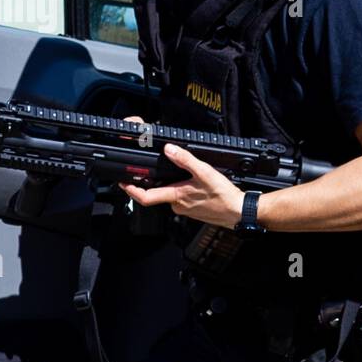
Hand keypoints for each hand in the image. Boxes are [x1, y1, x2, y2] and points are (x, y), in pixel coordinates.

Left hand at [117, 116, 245, 226]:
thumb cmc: (223, 197)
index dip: (131, 189)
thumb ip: (186, 160)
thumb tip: (169, 149)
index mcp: (176, 196)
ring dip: (172, 186)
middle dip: (154, 182)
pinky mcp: (193, 210)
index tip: (123, 182)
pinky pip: (182, 199)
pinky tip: (195, 186)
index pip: (145, 196)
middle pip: (157, 194)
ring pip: (171, 196)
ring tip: (181, 175)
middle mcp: (177, 205)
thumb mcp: (205, 173)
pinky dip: (183, 191)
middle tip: (151, 171)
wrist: (238, 212)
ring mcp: (185, 209)